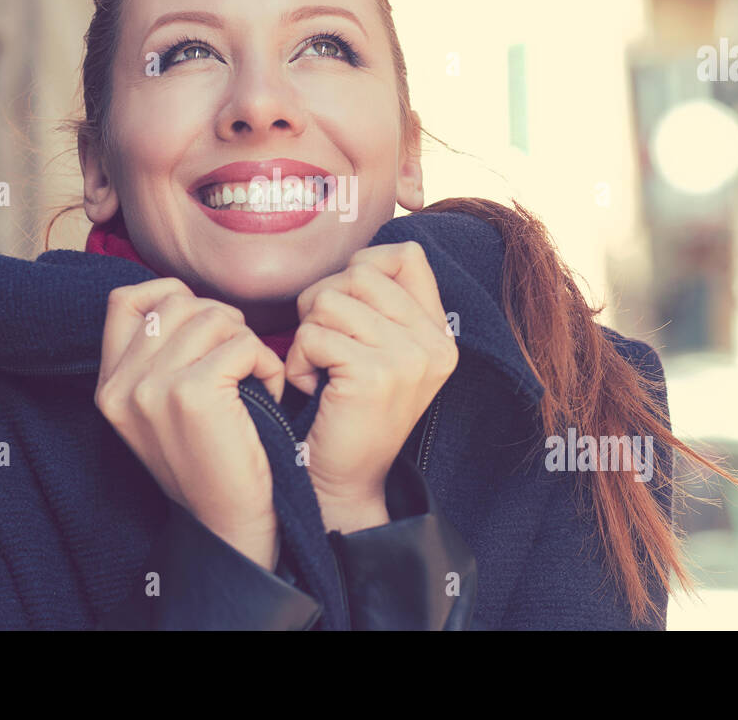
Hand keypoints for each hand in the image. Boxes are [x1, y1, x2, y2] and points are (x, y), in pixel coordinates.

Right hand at [95, 277, 286, 568]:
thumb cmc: (211, 459)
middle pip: (177, 302)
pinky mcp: (191, 394)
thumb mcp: (162, 407)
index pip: (124, 301)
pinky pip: (242, 343)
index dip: (169, 295)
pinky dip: (266, 362)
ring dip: (247, 341)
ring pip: (213, 317)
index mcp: (108, 387)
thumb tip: (182, 297)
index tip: (203, 325)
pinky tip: (268, 390)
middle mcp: (120, 386)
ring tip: (254, 378)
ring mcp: (151, 389)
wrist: (231, 523)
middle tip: (240, 359)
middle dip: (221, 320)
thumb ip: (157, 357)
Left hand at [283, 242, 458, 532]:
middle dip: (323, 304)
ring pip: (330, 300)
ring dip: (308, 335)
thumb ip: (379, 303)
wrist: (342, 484)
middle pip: (359, 272)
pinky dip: (298, 361)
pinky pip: (313, 334)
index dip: (362, 268)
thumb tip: (357, 255)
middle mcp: (435, 343)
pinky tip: (313, 389)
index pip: (406, 253)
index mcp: (440, 333)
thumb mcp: (378, 351)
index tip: (348, 312)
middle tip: (324, 349)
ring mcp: (411, 358)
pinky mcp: (377, 374)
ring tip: (320, 372)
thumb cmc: (345, 412)